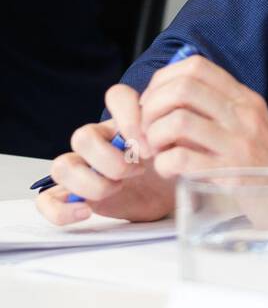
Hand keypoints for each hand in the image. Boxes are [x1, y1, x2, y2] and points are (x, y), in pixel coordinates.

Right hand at [35, 93, 172, 226]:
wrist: (171, 193)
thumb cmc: (171, 165)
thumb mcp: (180, 147)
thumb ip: (177, 134)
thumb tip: (178, 131)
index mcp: (124, 123)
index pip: (116, 96)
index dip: (129, 116)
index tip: (151, 142)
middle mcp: (99, 142)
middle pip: (81, 136)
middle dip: (111, 159)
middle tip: (138, 170)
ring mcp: (84, 168)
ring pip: (61, 166)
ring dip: (92, 183)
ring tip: (118, 189)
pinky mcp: (77, 195)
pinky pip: (48, 199)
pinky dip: (61, 209)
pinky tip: (86, 211)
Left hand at [139, 55, 267, 177]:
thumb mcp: (251, 125)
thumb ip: (220, 108)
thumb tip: (173, 96)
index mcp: (244, 99)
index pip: (195, 67)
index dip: (163, 81)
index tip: (154, 103)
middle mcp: (243, 115)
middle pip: (182, 89)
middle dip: (152, 108)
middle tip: (147, 129)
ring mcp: (240, 144)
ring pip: (177, 122)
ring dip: (155, 137)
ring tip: (157, 152)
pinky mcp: (233, 175)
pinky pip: (183, 159)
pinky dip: (164, 164)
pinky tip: (169, 171)